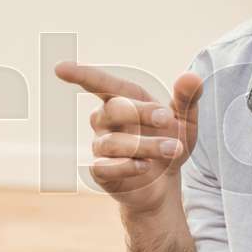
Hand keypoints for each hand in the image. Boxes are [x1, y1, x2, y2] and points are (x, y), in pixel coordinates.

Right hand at [54, 63, 201, 220]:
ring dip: (147, 145)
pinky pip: (105, 167)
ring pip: (114, 142)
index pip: (98, 84)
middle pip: (113, 109)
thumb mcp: (186, 120)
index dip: (80, 74)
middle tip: (167, 119)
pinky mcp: (100, 172)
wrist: (166, 182)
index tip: (60, 68)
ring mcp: (100, 147)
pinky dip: (127, 166)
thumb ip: (187, 98)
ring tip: (174, 149)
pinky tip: (146, 166)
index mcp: (122, 100)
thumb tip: (190, 77)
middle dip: (142, 112)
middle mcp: (104, 120)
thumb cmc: (170, 141)